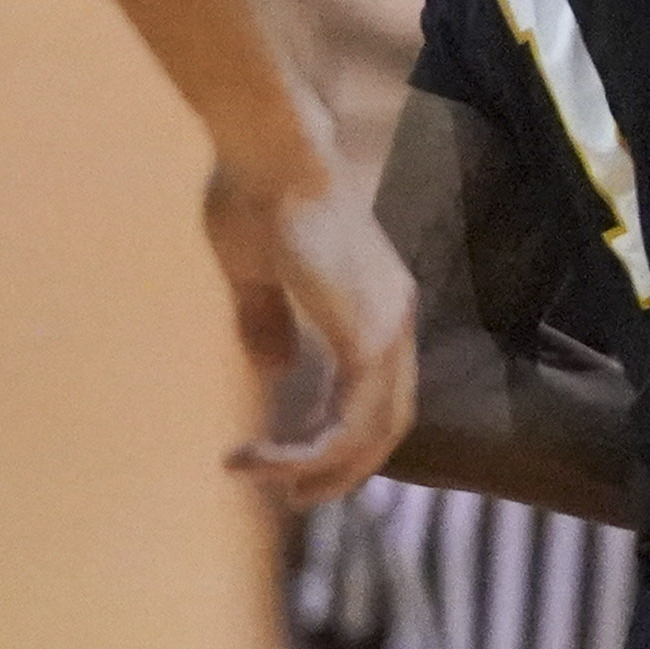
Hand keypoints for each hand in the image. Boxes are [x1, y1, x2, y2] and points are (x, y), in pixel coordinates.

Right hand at [209, 157, 413, 507]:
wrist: (269, 150)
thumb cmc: (254, 193)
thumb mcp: (257, 273)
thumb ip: (271, 321)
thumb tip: (275, 370)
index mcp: (377, 302)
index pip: (382, 390)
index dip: (349, 433)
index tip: (301, 460)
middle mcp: (395, 318)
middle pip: (389, 423)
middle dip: (345, 469)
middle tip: (297, 498)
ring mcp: (387, 326)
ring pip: (372, 431)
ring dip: (321, 469)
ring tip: (271, 487)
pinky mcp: (364, 336)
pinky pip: (347, 421)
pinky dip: (308, 451)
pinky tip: (262, 459)